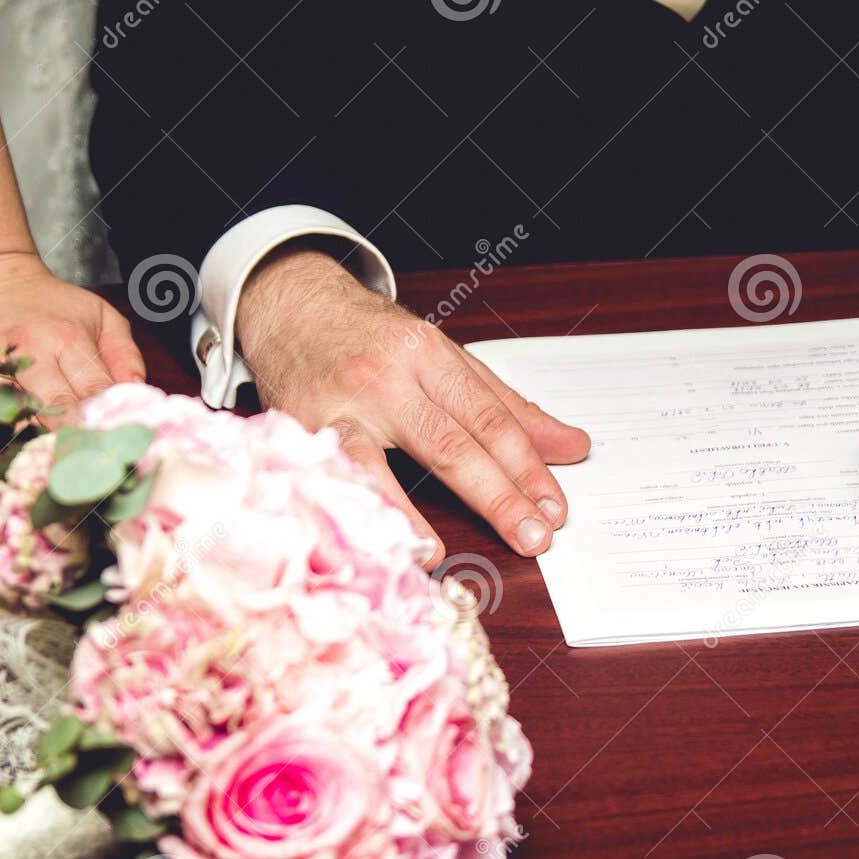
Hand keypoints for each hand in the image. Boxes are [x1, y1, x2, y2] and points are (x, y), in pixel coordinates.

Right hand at [0, 254, 145, 458]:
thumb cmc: (45, 303)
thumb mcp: (97, 314)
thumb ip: (124, 354)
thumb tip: (138, 395)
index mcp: (68, 339)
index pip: (92, 393)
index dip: (105, 425)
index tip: (116, 453)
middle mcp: (26, 350)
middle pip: (52, 406)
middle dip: (70, 439)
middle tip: (83, 471)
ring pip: (3, 408)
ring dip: (21, 440)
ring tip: (38, 467)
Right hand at [235, 246, 590, 568]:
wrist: (288, 304)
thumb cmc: (370, 338)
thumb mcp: (442, 358)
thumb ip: (506, 406)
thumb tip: (571, 447)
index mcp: (427, 355)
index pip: (489, 417)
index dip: (526, 465)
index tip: (554, 506)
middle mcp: (384, 378)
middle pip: (449, 443)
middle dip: (497, 495)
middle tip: (533, 536)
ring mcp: (336, 405)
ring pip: (378, 463)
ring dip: (409, 512)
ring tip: (436, 554)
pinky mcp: (296, 430)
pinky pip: (327, 477)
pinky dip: (351, 509)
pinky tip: (373, 539)